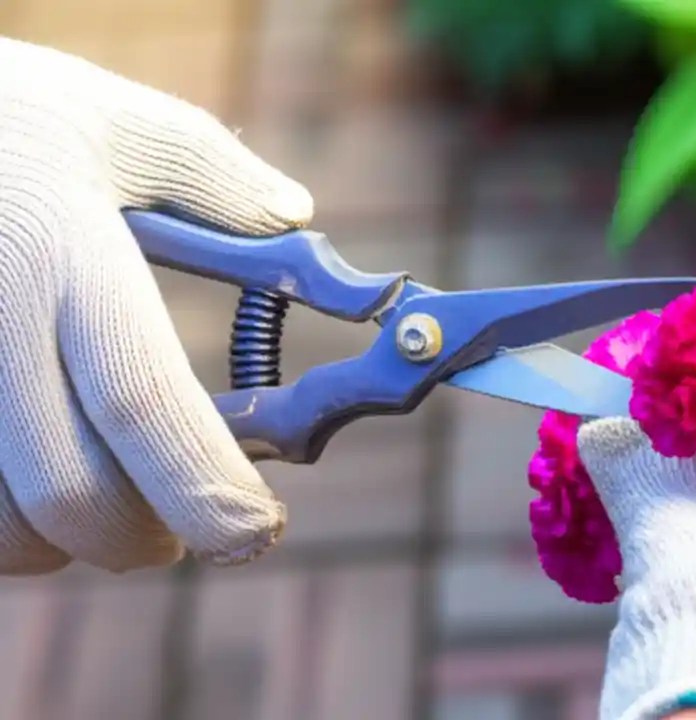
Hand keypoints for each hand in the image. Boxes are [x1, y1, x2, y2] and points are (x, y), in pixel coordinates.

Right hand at [0, 38, 312, 573]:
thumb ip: (211, 170)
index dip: (206, 486)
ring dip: (67, 541)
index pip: (145, 404)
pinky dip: (5, 525)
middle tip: (179, 530)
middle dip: (143, 536)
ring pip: (1, 526)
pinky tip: (30, 483)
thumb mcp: (111, 118)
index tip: (255, 530)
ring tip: (105, 501)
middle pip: (72, 493)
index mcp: (64, 258)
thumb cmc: (2, 113)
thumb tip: (294, 215)